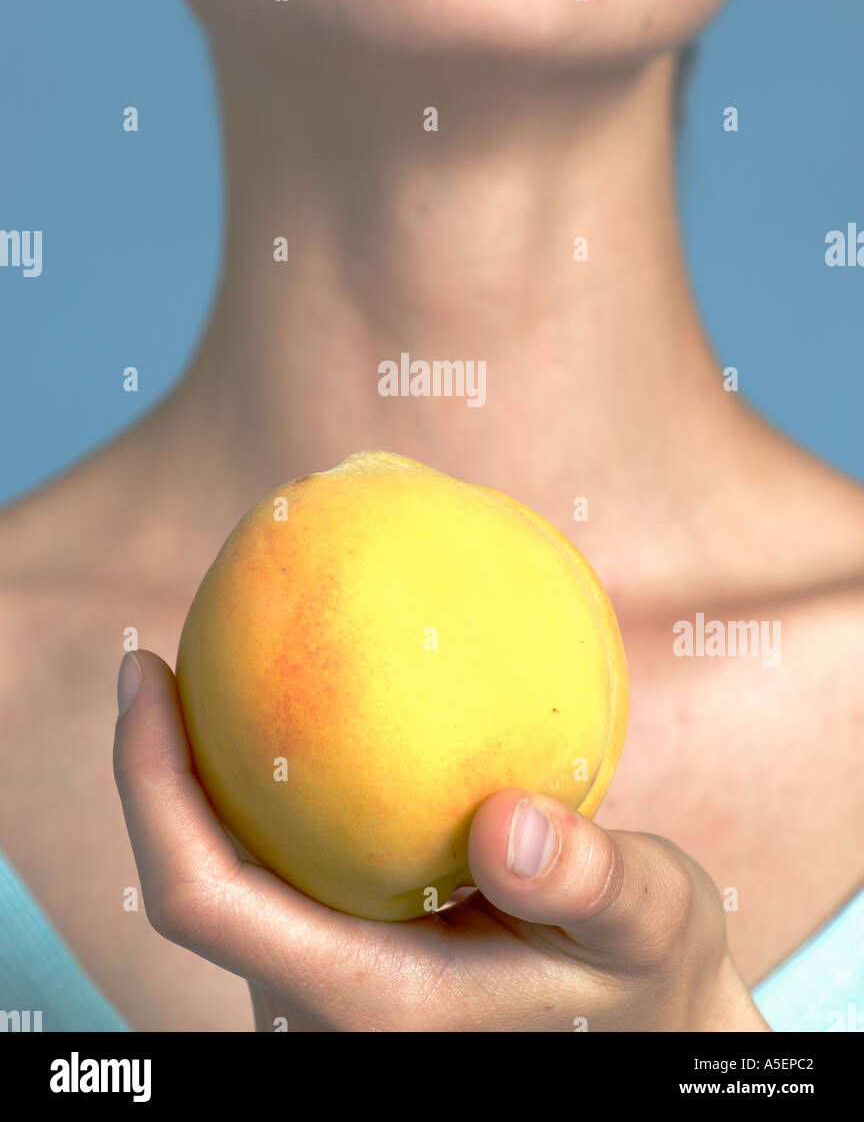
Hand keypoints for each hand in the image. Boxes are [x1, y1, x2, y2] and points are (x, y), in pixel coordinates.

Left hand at [114, 650, 769, 1032]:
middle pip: (191, 889)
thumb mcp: (652, 926)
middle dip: (157, 775)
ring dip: (201, 791)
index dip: (149, 784)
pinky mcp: (354, 975)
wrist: (652, 1041)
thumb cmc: (648, 989)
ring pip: (227, 889)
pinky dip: (262, 807)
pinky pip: (275, 883)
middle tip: (165, 657)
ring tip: (214, 680)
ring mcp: (333, 998)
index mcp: (368, 1005)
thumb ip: (588, 883)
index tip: (146, 671)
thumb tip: (507, 820)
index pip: (203, 899)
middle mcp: (326, 1012)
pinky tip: (299, 733)